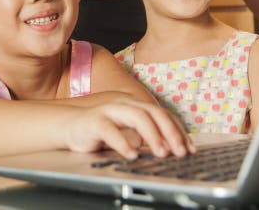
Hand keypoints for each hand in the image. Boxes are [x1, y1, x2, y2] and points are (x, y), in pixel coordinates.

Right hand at [64, 100, 194, 159]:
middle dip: (170, 132)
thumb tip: (171, 149)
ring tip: (161, 153)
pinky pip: (110, 130)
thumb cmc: (100, 130)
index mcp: (135, 105)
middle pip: (153, 112)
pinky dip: (123, 143)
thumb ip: (145, 137)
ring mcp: (109, 110)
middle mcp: (124, 104)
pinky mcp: (94, 121)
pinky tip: (132, 155)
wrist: (68, 126)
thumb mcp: (127, 133)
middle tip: (180, 152)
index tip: (190, 149)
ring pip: (136, 117)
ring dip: (152, 135)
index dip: (178, 131)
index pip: (162, 114)